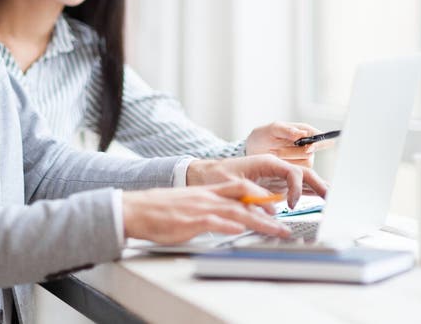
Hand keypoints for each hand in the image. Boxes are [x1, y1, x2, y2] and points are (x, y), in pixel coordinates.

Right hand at [122, 179, 291, 243]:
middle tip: (282, 220)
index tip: (276, 207)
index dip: (261, 196)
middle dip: (266, 208)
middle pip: (245, 197)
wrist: (138, 208)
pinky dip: (228, 226)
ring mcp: (200, 208)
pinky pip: (213, 222)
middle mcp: (208, 196)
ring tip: (274, 230)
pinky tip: (239, 231)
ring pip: (235, 211)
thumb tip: (228, 221)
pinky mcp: (190, 221)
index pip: (241, 189)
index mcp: (208, 191)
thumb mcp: (190, 203)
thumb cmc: (162, 209)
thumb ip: (210, 209)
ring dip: (258, 221)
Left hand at [186, 154, 327, 209]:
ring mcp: (275, 176)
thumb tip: (272, 207)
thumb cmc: (216, 175)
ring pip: (301, 181)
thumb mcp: (233, 185)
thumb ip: (253, 194)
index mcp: (266, 162)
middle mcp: (274, 167)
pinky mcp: (273, 185)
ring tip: (332, 201)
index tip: (292, 205)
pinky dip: (308, 193)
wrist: (204, 174)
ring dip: (317, 189)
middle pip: (301, 174)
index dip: (296, 188)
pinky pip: (294, 188)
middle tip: (332, 198)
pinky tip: (319, 200)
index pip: (291, 172)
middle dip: (318, 184)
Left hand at [246, 121, 322, 165]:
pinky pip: (299, 171)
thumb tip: (303, 133)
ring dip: (288, 159)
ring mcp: (303, 158)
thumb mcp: (272, 129)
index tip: (310, 147)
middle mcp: (307, 144)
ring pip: (305, 163)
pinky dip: (288, 167)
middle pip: (311, 151)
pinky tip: (278, 162)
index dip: (319, 142)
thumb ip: (287, 130)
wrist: (253, 150)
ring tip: (275, 153)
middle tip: (277, 148)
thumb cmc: (264, 135)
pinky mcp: (299, 170)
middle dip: (293, 151)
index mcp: (303, 130)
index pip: (319, 136)